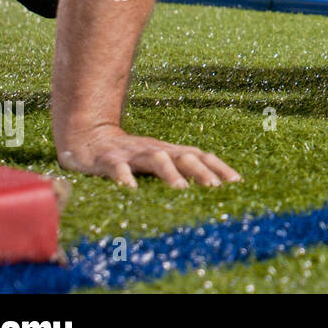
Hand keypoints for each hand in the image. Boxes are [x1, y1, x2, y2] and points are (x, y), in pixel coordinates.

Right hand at [57, 123, 240, 188]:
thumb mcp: (158, 161)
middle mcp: (156, 150)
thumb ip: (179, 172)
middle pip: (184, 156)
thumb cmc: (131, 156)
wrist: (90, 137)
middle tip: (216, 188)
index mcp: (171, 152)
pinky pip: (118, 169)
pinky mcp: (109, 160)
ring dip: (170, 174)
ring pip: (156, 159)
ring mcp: (133, 154)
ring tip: (181, 189)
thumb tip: (209, 190)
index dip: (220, 168)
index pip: (201, 156)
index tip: (237, 183)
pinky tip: (130, 191)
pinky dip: (124, 178)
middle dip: (201, 171)